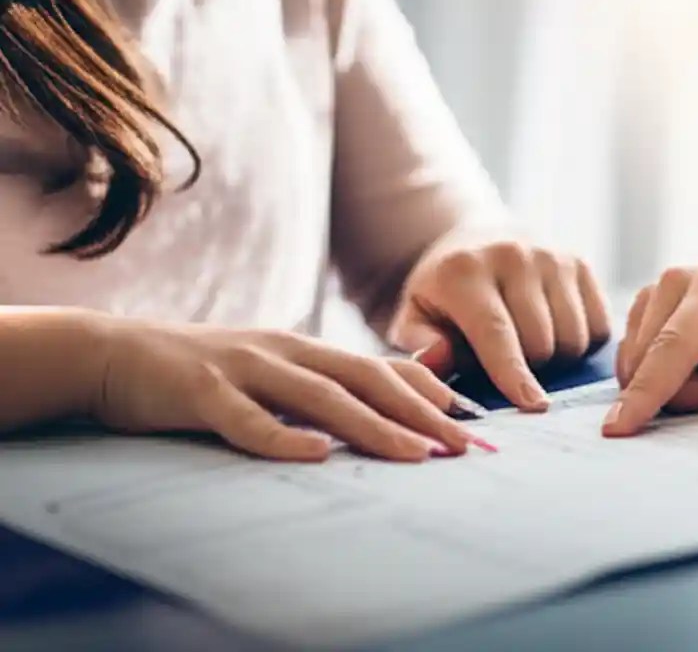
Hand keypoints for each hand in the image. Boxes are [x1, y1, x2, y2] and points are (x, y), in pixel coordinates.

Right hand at [95, 318, 474, 461]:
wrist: (116, 353)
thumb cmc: (204, 373)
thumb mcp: (271, 374)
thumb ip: (318, 390)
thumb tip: (379, 416)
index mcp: (307, 350)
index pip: (382, 368)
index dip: (431, 391)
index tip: (475, 419)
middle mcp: (286, 352)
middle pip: (366, 380)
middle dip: (421, 412)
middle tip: (464, 443)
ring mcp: (246, 368)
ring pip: (320, 398)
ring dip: (374, 426)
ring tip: (416, 452)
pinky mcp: (201, 391)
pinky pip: (246, 418)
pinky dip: (282, 436)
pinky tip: (316, 454)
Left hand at [387, 226, 610, 409]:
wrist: (476, 241)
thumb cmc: (444, 294)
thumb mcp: (414, 317)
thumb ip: (420, 344)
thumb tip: (439, 358)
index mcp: (464, 271)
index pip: (496, 332)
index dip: (514, 374)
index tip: (533, 406)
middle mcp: (513, 255)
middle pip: (541, 343)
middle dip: (528, 368)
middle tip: (507, 361)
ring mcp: (551, 256)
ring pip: (574, 337)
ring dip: (558, 357)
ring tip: (529, 346)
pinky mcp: (579, 262)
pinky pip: (598, 325)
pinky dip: (583, 340)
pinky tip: (556, 331)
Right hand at [604, 231, 697, 437]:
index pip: (673, 347)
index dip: (646, 392)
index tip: (616, 430)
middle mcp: (677, 280)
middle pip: (651, 364)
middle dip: (690, 392)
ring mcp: (657, 290)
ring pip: (640, 366)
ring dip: (681, 384)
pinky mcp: (647, 305)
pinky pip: (638, 360)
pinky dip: (670, 374)